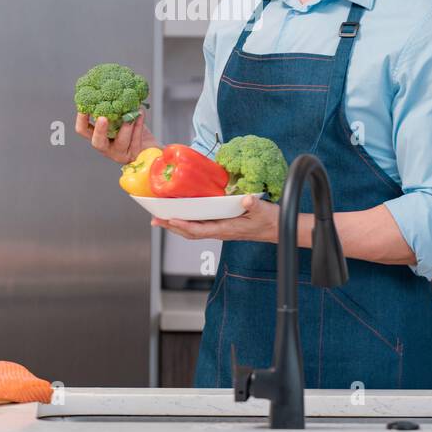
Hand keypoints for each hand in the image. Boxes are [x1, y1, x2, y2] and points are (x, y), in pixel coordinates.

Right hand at [75, 110, 158, 164]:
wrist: (149, 147)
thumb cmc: (132, 130)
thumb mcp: (120, 118)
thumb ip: (114, 108)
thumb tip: (111, 86)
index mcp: (98, 137)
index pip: (84, 130)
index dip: (81, 120)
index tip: (83, 107)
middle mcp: (106, 147)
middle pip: (97, 142)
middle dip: (100, 130)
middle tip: (102, 118)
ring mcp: (120, 153)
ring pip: (121, 142)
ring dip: (126, 126)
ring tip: (131, 115)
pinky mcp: (135, 154)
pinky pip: (136, 140)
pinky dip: (139, 125)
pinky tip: (140, 113)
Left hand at [153, 194, 279, 242]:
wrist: (276, 229)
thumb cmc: (269, 221)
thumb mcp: (262, 211)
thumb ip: (253, 205)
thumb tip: (245, 198)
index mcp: (226, 229)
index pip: (200, 230)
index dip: (184, 226)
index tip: (170, 219)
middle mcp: (220, 231)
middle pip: (190, 232)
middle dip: (172, 227)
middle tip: (155, 220)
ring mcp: (219, 230)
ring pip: (192, 231)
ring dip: (176, 226)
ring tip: (161, 219)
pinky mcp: (221, 226)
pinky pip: (199, 226)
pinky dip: (186, 222)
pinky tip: (181, 216)